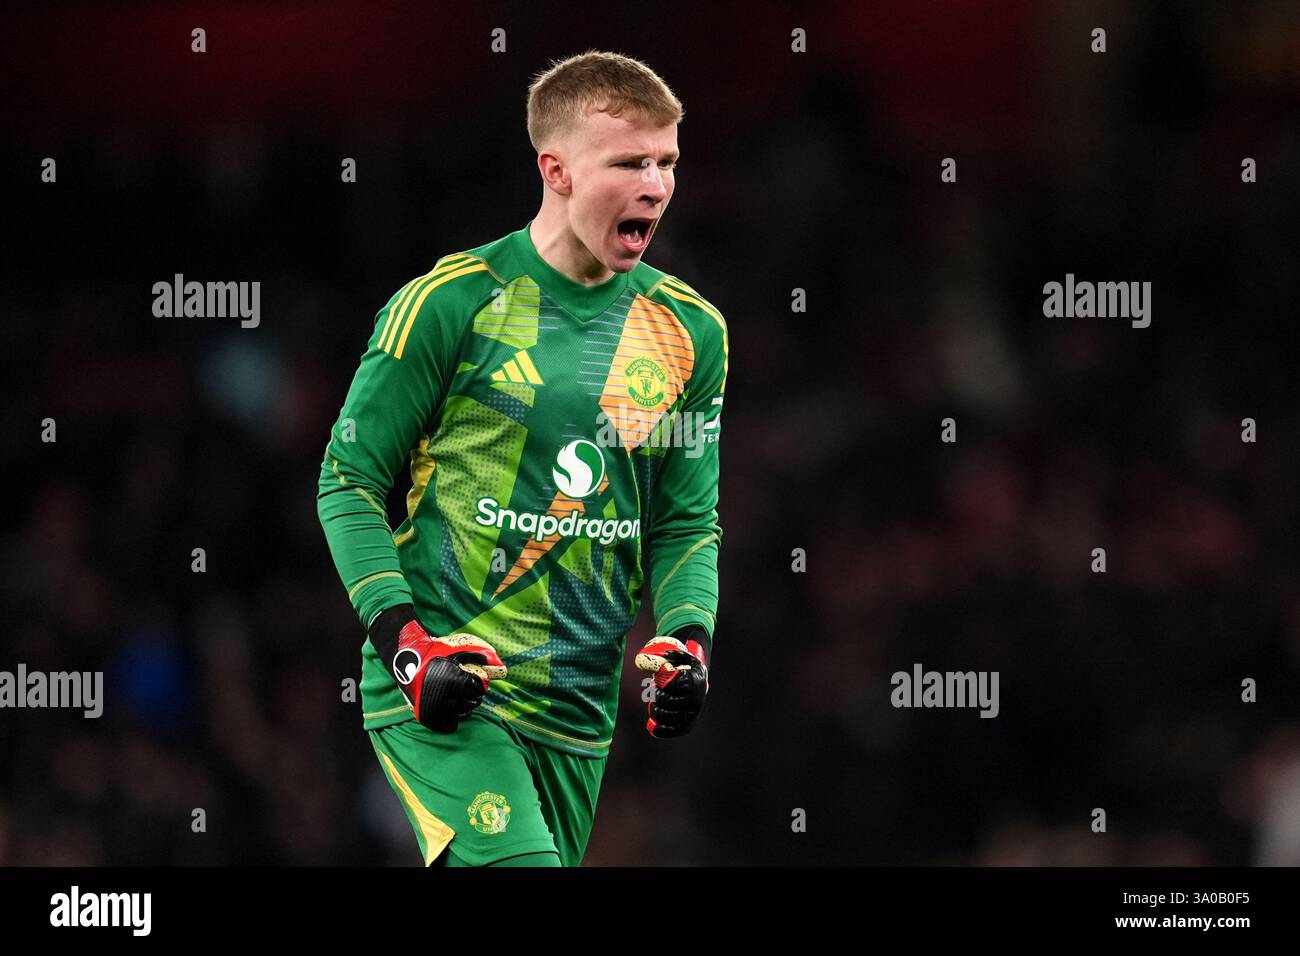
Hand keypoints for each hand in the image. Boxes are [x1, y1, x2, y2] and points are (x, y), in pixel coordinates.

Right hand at [371, 605, 506, 732]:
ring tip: (460, 701)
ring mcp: (437, 706)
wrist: (407, 658)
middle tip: (468, 694)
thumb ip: (480, 656)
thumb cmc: (436, 652)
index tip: (474, 685)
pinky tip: (451, 712)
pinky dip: (452, 721)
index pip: (478, 690)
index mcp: (458, 680)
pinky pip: (447, 725)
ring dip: (464, 709)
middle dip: (472, 698)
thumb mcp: (459, 648)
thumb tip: (503, 669)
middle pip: (471, 703)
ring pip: (461, 714)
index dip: (478, 687)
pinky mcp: (428, 715)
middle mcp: (448, 695)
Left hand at [635, 630, 708, 737]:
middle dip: (656, 696)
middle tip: (653, 692)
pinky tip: (653, 726)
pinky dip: (659, 730)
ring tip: (654, 705)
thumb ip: (675, 654)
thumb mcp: (687, 658)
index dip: (660, 684)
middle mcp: (695, 701)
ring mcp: (691, 716)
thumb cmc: (689, 671)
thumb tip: (662, 655)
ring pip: (666, 715)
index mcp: (695, 683)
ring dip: (655, 710)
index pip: (671, 685)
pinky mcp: (687, 727)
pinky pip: (670, 731)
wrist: (701, 689)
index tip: (658, 681)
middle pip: (667, 701)